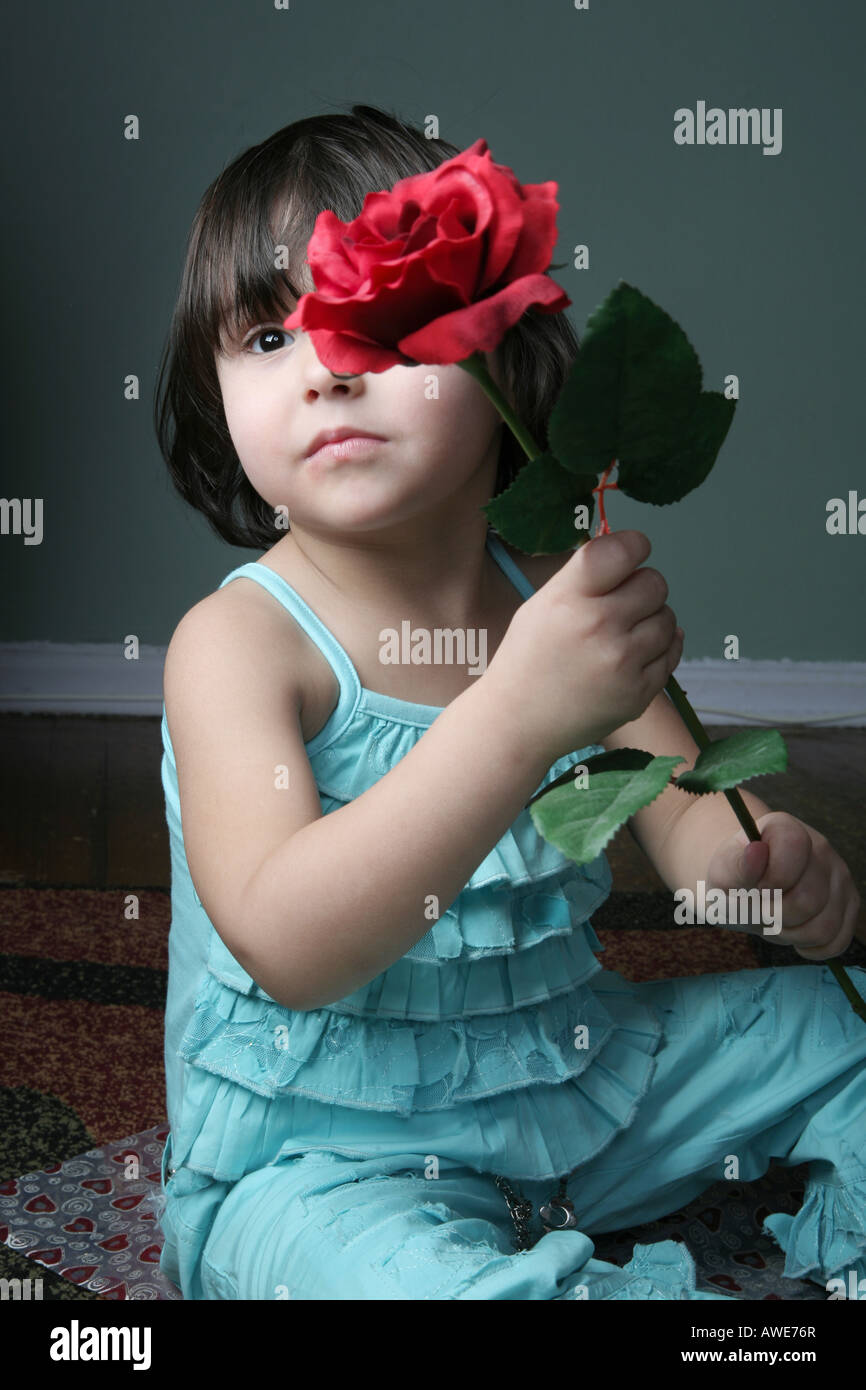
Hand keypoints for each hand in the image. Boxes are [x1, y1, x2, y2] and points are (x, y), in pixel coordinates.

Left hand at [705, 811, 864, 960]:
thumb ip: (735, 864)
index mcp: (785, 829)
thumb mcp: (722, 873)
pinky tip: (792, 932)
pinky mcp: (849, 903)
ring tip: (774, 921)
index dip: (771, 878)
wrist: (746, 889)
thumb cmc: (734, 879)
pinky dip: (810, 947)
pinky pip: (836, 942)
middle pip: (808, 900)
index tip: (754, 887)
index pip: (794, 848)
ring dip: (791, 935)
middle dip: (775, 916)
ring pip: (825, 926)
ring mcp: (839, 876)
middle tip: (759, 910)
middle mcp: (820, 847)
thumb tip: (756, 851)